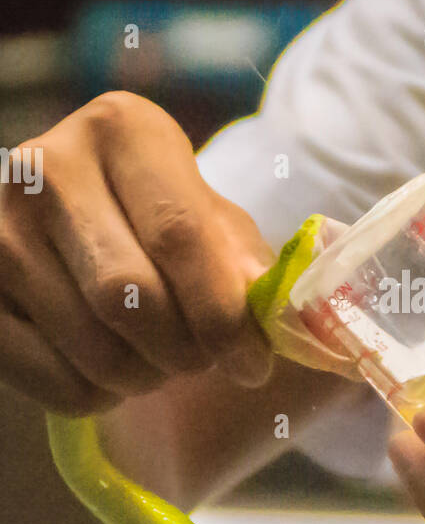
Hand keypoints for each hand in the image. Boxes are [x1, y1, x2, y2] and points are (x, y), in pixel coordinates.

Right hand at [0, 92, 351, 415]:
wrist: (70, 220)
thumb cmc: (156, 217)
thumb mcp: (212, 220)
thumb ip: (246, 262)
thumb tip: (279, 319)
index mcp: (123, 128)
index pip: (179, 235)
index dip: (223, 314)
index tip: (253, 364)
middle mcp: (47, 165)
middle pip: (130, 296)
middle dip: (184, 351)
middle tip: (202, 361)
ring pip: (92, 347)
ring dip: (144, 377)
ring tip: (156, 360)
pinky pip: (53, 381)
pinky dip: (96, 396)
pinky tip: (105, 367)